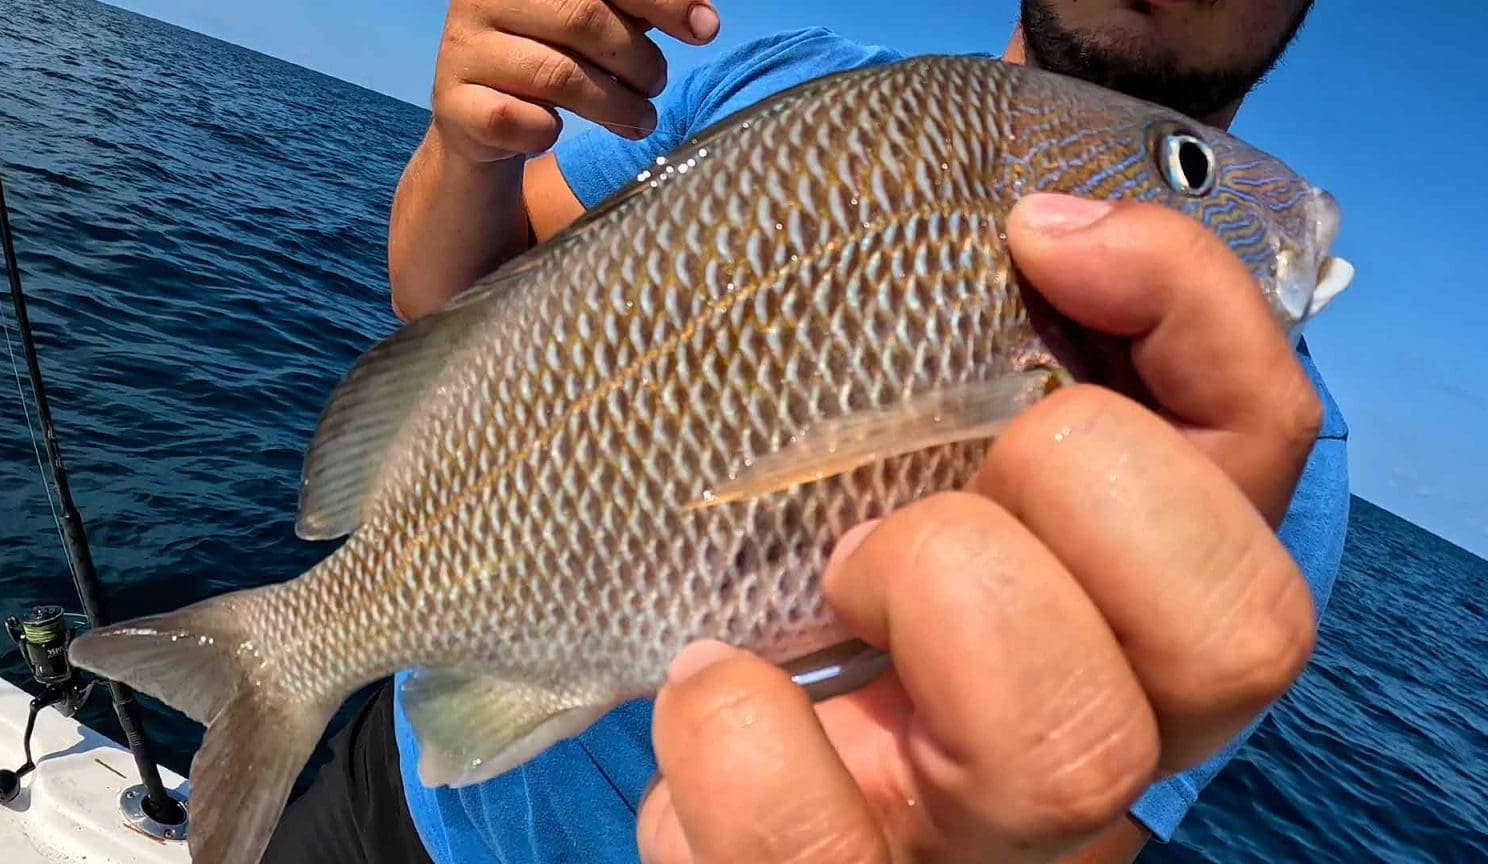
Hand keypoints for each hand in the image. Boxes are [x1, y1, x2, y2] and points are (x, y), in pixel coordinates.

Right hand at [430, 0, 720, 162]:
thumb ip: (640, 7)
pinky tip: (556, 131)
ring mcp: (462, 49)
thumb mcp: (596, 23)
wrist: (481, 119)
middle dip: (639, 60)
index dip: (662, 0)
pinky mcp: (453, 106)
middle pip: (583, 19)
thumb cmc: (551, 57)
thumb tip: (704, 16)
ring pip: (557, 76)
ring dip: (615, 105)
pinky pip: (519, 121)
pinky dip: (549, 133)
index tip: (707, 29)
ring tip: (641, 120)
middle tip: (658, 86)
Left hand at [635, 194, 1323, 862]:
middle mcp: (1108, 728)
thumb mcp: (865, 464)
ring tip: (828, 580)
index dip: (1196, 322)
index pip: (1263, 450)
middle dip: (1075, 485)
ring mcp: (994, 836)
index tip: (1041, 235)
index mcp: (1135, 597)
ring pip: (1070, 748)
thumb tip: (916, 183)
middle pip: (1238, 627)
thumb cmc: (797, 590)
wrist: (717, 776)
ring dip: (928, 596)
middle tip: (916, 480)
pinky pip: (821, 849)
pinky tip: (708, 684)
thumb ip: (909, 352)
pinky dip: (741, 740)